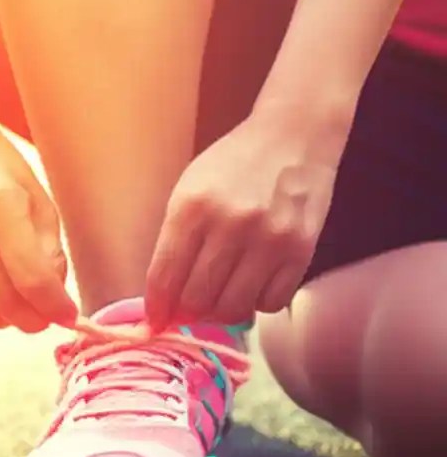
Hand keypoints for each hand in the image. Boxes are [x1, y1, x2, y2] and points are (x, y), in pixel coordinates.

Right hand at [0, 115, 77, 331]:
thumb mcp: (36, 199)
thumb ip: (49, 251)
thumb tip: (52, 303)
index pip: (31, 277)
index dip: (55, 306)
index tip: (67, 316)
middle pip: (3, 300)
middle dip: (32, 317)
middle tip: (42, 315)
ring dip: (0, 313)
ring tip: (8, 293)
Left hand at [146, 110, 348, 328]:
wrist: (294, 136)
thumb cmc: (233, 164)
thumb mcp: (189, 189)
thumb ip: (175, 239)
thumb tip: (164, 295)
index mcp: (191, 208)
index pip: (164, 276)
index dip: (157, 307)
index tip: (155, 320)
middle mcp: (230, 225)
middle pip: (197, 298)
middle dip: (186, 313)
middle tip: (187, 311)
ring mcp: (269, 240)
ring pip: (233, 308)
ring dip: (220, 313)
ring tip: (218, 299)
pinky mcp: (301, 250)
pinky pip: (270, 303)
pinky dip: (256, 303)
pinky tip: (251, 286)